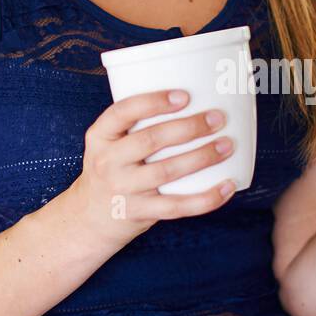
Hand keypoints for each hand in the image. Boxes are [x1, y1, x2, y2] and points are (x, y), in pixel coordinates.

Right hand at [68, 88, 236, 247]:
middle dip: (189, 127)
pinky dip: (206, 198)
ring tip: (227, 145)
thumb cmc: (110, 170)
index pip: (123, 112)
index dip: (154, 102)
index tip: (185, 96)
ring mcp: (123, 189)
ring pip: (168, 171)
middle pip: (151, 140)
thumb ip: (136, 126)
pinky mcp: (140, 213)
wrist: (88, 219)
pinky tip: (227, 186)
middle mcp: (108, 162)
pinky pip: (177, 206)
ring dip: (202, 157)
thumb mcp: (108, 144)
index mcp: (100, 136)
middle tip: (217, 118)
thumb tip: (193, 98)